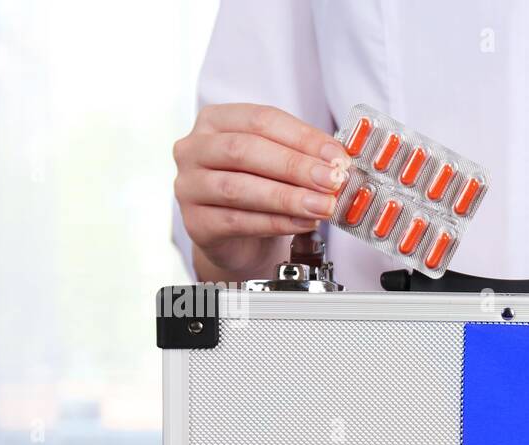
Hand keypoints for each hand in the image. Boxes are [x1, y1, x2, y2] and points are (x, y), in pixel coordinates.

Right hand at [173, 103, 349, 279]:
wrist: (239, 239)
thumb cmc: (259, 191)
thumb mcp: (280, 166)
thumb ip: (304, 158)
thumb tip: (339, 161)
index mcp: (216, 121)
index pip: (261, 119)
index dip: (302, 137)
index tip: (337, 156)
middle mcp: (194, 149)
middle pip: (245, 150)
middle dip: (295, 166)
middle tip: (331, 180)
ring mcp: (189, 186)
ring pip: (238, 188)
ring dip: (288, 197)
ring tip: (322, 206)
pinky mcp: (196, 223)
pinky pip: (237, 221)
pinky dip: (276, 222)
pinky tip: (304, 223)